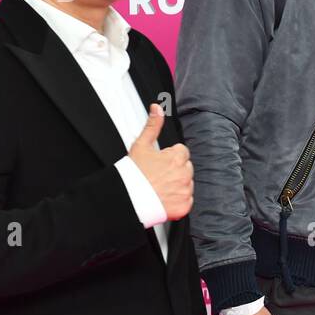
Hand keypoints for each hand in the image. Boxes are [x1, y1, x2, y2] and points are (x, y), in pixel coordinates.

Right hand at [128, 104, 193, 220]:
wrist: (127, 200)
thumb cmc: (133, 174)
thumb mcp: (141, 145)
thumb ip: (153, 126)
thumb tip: (157, 108)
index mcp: (177, 158)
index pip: (182, 152)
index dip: (169, 157)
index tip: (159, 164)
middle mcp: (184, 174)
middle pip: (186, 167)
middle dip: (175, 170)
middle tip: (158, 176)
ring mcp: (185, 190)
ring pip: (187, 183)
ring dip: (177, 185)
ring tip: (160, 187)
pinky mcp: (185, 206)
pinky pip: (187, 200)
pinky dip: (178, 200)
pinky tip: (164, 198)